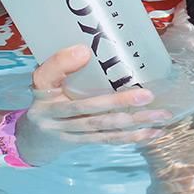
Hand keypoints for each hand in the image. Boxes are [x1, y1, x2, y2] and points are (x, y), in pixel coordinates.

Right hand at [14, 45, 171, 165]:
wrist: (34, 138)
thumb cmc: (46, 99)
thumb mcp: (43, 79)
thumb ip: (59, 64)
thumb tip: (85, 50)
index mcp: (42, 92)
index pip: (48, 75)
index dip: (63, 64)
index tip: (85, 51)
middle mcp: (53, 116)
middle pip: (87, 110)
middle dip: (119, 103)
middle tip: (147, 95)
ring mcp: (68, 132)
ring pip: (103, 128)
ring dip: (133, 123)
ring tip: (160, 115)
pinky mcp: (82, 143)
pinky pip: (107, 140)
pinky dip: (131, 137)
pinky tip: (153, 131)